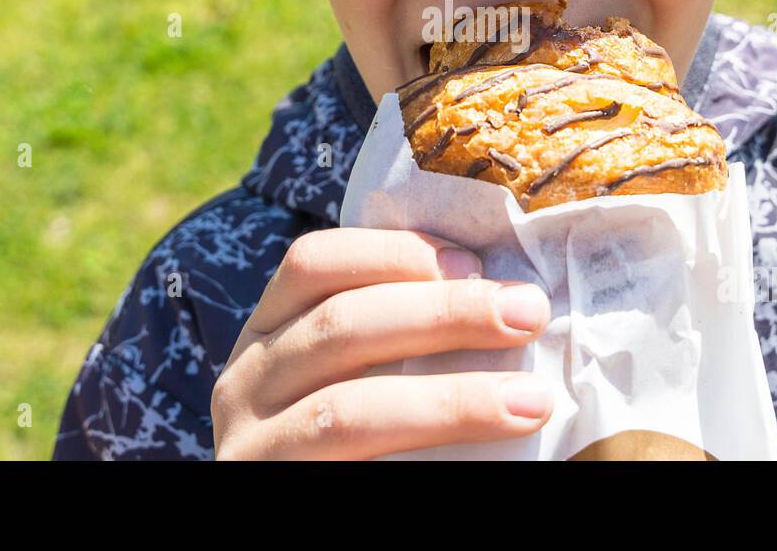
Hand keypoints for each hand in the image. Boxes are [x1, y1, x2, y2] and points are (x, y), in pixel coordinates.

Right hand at [210, 226, 552, 458]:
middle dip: (445, 314)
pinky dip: (425, 455)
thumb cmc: (364, 437)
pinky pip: (352, 469)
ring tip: (530, 401)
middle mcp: (246, 384)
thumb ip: (403, 333)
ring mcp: (254, 449)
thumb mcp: (360, 371)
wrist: (310, 531)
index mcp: (269, 332)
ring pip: (348, 411)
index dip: (394, 253)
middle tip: (527, 312)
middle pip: (340, 327)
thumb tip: (508, 296)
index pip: (313, 263)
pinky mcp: (276, 492)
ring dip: (452, 400)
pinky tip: (487, 451)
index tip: (472, 262)